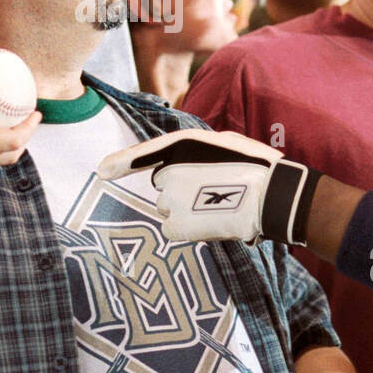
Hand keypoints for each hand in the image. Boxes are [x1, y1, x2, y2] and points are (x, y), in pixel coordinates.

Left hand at [95, 128, 316, 243]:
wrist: (270, 195)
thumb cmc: (255, 167)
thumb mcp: (221, 144)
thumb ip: (193, 152)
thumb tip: (179, 168)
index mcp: (182, 144)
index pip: (143, 154)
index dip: (121, 162)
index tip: (102, 171)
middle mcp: (169, 170)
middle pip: (163, 186)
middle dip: (181, 189)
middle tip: (213, 191)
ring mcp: (170, 199)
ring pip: (169, 208)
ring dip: (186, 210)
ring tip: (216, 206)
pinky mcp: (175, 224)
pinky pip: (173, 228)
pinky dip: (188, 228)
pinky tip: (211, 222)